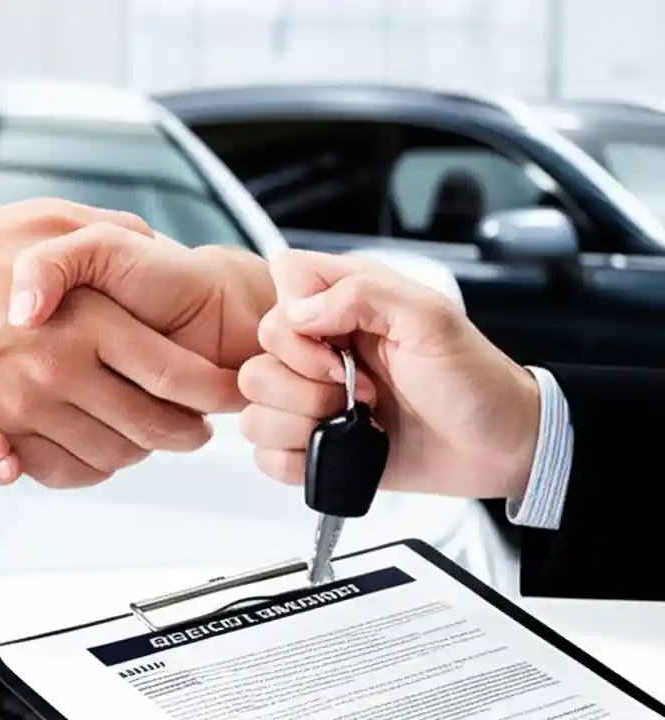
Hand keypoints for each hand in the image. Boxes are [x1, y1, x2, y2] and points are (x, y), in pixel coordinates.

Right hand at [0, 199, 245, 487]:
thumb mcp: (44, 218)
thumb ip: (109, 233)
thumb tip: (156, 244)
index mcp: (83, 319)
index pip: (175, 374)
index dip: (213, 391)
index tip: (228, 390)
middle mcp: (56, 371)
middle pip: (150, 428)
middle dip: (185, 433)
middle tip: (199, 428)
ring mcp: (20, 408)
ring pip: (107, 456)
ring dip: (137, 452)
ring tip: (150, 436)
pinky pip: (54, 468)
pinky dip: (83, 466)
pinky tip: (97, 446)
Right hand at [238, 250, 540, 498]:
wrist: (497, 446)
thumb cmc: (475, 381)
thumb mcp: (431, 320)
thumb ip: (362, 296)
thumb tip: (299, 311)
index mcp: (344, 304)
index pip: (278, 290)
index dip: (293, 323)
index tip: (336, 349)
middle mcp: (320, 349)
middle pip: (256, 360)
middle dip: (303, 386)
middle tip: (360, 392)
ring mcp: (314, 398)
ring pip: (254, 409)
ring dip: (300, 424)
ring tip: (351, 423)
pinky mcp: (315, 443)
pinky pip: (267, 454)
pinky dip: (296, 459)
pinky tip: (337, 450)